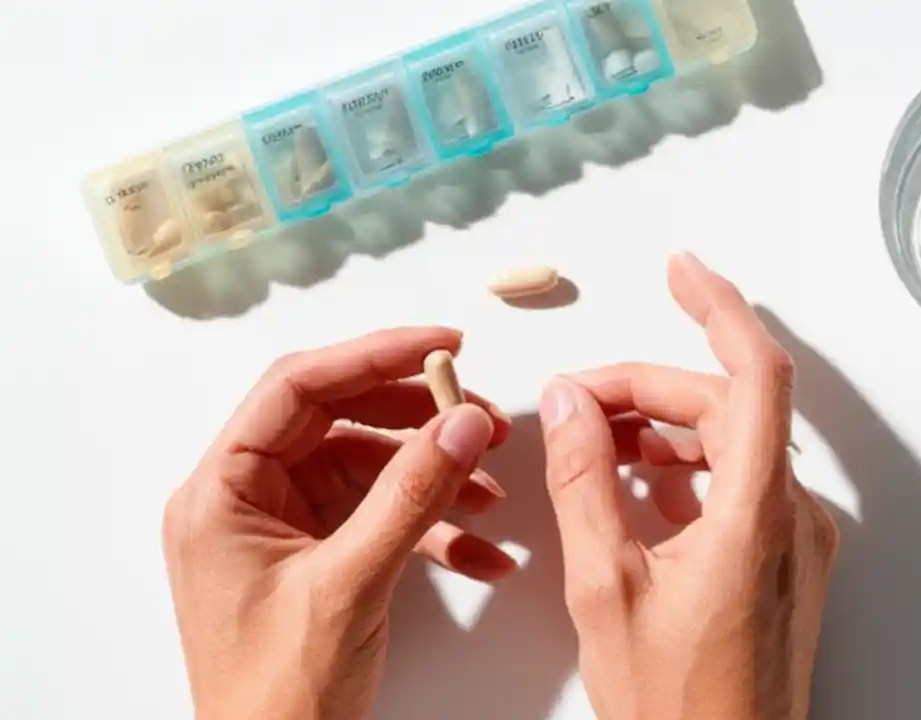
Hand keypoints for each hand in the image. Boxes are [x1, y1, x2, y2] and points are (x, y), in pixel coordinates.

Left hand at [163, 328, 514, 719]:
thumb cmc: (277, 697)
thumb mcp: (351, 584)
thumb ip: (411, 494)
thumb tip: (462, 422)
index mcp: (221, 491)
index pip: (296, 387)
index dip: (373, 355)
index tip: (443, 345)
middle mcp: (246, 499)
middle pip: (337, 420)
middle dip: (416, 419)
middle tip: (481, 419)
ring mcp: (283, 528)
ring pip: (367, 469)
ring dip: (434, 477)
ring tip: (493, 488)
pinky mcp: (316, 558)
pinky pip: (378, 518)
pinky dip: (431, 529)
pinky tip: (482, 553)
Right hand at [540, 254, 840, 719]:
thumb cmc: (673, 707)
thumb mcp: (604, 590)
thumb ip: (584, 483)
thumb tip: (569, 403)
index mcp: (755, 517)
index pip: (755, 375)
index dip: (718, 308)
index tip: (679, 269)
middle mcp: (791, 518)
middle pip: (727, 407)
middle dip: (649, 388)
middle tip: (576, 399)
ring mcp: (795, 541)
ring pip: (733, 444)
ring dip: (666, 426)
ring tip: (593, 439)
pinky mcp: (784, 562)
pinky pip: (739, 485)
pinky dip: (686, 467)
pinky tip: (633, 483)